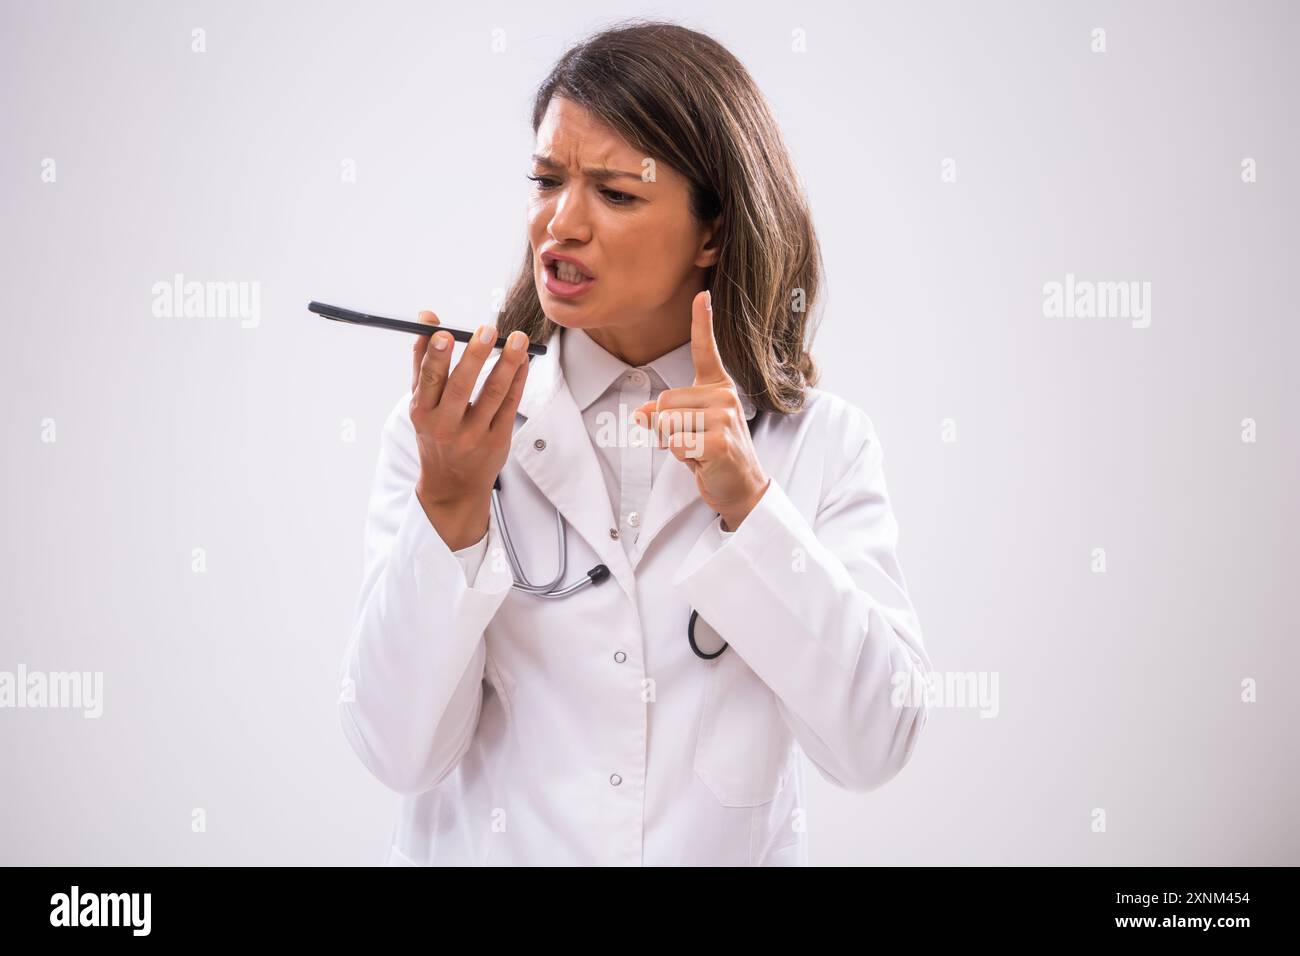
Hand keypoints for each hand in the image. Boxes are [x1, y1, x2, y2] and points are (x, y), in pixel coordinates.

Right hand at [409, 313, 530, 549]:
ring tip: (518, 339)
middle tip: (488, 330)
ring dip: (507, 364)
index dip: (435, 355)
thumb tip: (426, 319)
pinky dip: (518, 379)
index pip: (429, 380)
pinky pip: (511, 404)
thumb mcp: (421, 404)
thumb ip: (422, 362)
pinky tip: (523, 360)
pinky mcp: (498, 440)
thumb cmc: (436, 435)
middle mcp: (447, 426)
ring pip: (493, 394)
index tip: (443, 332)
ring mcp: (474, 435)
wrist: (453, 485)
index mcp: (423, 413)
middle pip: (461, 387)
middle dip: (475, 356)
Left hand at [632, 290, 769, 530]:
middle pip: (665, 401)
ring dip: (674, 445)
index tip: (702, 294)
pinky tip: (703, 461)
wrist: (740, 488)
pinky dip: (682, 458)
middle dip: (667, 428)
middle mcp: (725, 396)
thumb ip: (666, 414)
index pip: (706, 350)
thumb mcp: (686, 429)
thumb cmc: (712, 455)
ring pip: (668, 423)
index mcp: (718, 387)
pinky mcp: (721, 440)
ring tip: (698, 451)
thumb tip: (643, 413)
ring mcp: (725, 417)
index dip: (702, 321)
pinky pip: (677, 443)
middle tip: (692, 442)